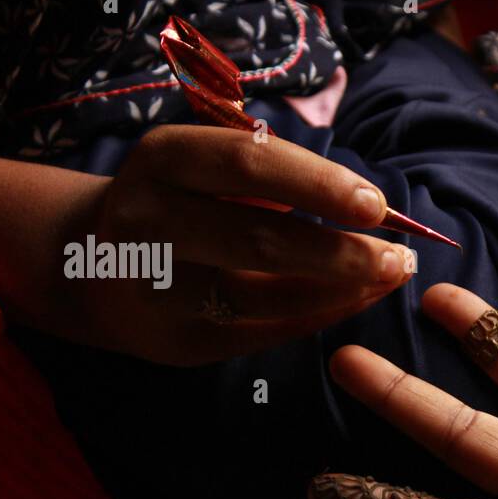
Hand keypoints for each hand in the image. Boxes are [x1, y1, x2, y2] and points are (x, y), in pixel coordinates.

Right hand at [71, 125, 413, 364]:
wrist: (98, 264)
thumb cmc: (185, 202)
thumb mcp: (211, 168)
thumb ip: (278, 177)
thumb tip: (376, 209)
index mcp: (165, 159)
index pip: (249, 163)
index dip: (318, 184)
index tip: (378, 205)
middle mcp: (148, 220)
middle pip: (258, 239)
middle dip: (341, 251)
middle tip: (399, 258)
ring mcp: (156, 287)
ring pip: (263, 297)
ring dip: (339, 292)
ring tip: (388, 280)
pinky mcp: (176, 340)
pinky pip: (261, 333)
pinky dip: (317, 318)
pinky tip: (356, 303)